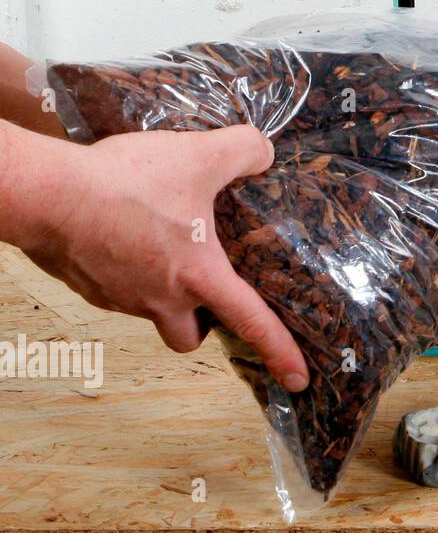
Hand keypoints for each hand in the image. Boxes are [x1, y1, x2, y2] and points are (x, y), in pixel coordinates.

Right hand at [9, 124, 309, 391]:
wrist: (44, 194)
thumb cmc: (124, 184)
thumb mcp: (200, 155)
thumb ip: (244, 151)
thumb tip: (263, 152)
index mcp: (199, 277)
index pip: (251, 324)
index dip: (280, 352)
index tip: (298, 381)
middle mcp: (160, 299)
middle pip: (189, 337)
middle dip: (204, 325)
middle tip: (210, 295)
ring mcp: (119, 297)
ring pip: (150, 311)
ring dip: (163, 292)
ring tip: (164, 246)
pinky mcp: (88, 286)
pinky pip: (116, 290)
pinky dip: (128, 271)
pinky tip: (125, 234)